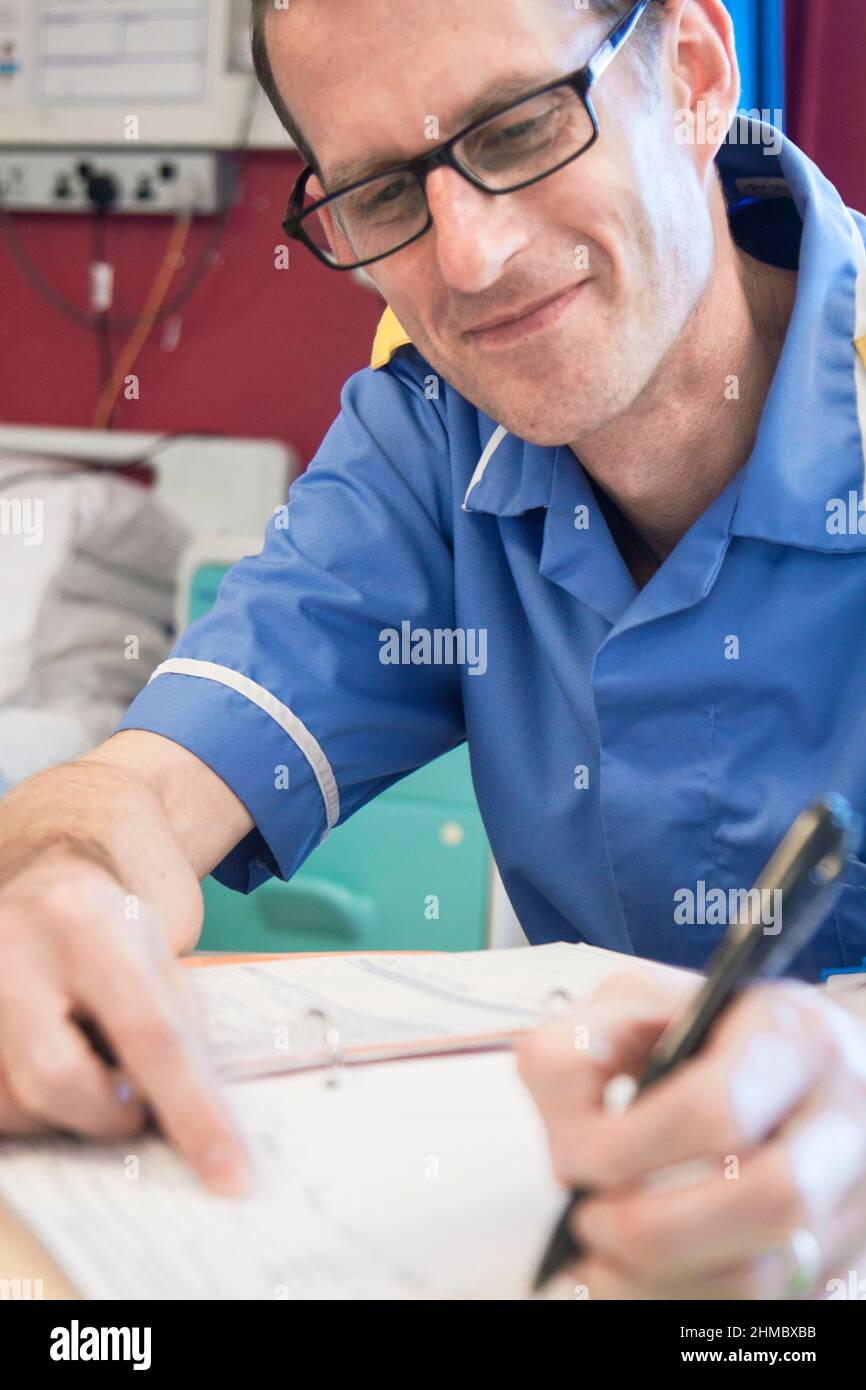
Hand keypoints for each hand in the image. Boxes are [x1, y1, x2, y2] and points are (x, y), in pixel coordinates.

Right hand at [0, 856, 249, 1195]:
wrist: (40, 883)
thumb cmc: (109, 929)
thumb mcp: (157, 953)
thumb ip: (178, 1027)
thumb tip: (199, 1122)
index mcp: (88, 922)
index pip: (150, 1034)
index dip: (193, 1111)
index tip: (231, 1176)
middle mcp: (14, 950)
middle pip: (59, 1079)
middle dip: (108, 1116)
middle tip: (133, 1107)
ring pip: (13, 1105)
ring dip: (63, 1112)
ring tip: (83, 1064)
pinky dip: (28, 1109)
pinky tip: (50, 1064)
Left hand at [517, 972, 865, 1298]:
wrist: (789, 1059)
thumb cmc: (711, 1031)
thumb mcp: (642, 999)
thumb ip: (585, 1040)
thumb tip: (562, 1115)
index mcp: (789, 1033)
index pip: (718, 1105)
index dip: (631, 1148)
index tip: (574, 1159)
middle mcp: (840, 1110)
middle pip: (766, 1198)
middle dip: (653, 1227)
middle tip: (589, 1221)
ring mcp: (850, 1187)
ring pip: (770, 1270)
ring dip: (665, 1280)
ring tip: (602, 1259)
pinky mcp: (841, 1249)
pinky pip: (769, 1302)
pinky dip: (689, 1301)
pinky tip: (642, 1278)